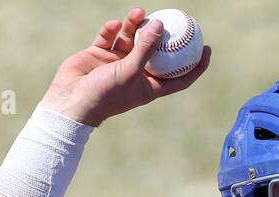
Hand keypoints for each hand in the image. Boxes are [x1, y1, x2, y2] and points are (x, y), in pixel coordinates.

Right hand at [39, 7, 212, 126]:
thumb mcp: (130, 71)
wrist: (71, 101)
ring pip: (131, 39)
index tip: (206, 48)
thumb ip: (146, 48)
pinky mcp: (99, 54)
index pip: (179, 77)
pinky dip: (112, 30)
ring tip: (138, 12)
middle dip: (163, 35)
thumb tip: (160, 25)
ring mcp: (117, 63)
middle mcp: (135, 73)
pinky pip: (110, 37)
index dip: (195, 65)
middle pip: (155, 51)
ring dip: (135, 25)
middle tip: (174, 17)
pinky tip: (114, 25)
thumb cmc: (105, 94)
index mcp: (149, 86)